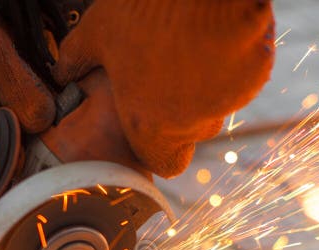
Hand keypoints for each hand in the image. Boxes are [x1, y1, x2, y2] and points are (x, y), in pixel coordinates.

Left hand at [53, 0, 274, 176]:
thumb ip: (77, 59)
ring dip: (204, 85)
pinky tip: (211, 34)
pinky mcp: (256, 74)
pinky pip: (241, 78)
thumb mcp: (99, 30)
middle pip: (191, 134)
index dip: (157, 149)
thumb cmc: (148, 8)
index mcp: (152, 125)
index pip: (163, 165)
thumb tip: (62, 70)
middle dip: (180, 111)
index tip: (151, 126)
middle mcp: (194, 124)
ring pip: (217, 104)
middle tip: (165, 73)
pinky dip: (228, 63)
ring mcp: (230, 101)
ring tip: (186, 46)